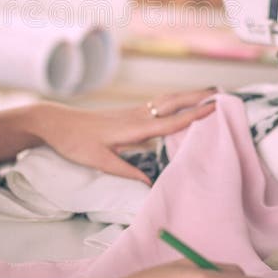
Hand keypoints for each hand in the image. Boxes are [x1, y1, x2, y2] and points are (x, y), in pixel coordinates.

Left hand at [38, 88, 216, 183]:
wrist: (56, 122)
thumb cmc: (75, 142)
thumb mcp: (98, 161)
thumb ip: (126, 171)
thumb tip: (151, 184)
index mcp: (133, 128)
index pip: (170, 121)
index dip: (193, 115)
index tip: (214, 106)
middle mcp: (136, 116)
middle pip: (172, 104)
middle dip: (196, 97)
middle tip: (222, 93)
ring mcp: (132, 112)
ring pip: (166, 101)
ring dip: (187, 96)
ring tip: (208, 94)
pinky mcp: (128, 114)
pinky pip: (157, 105)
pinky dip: (175, 102)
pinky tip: (180, 104)